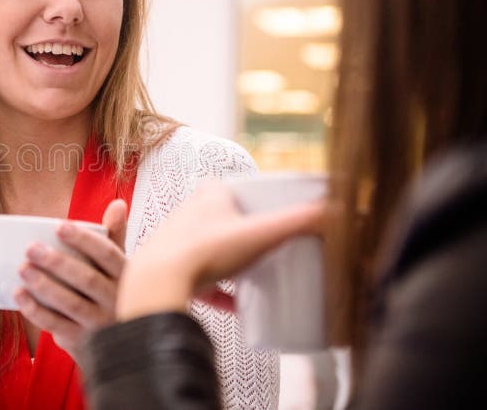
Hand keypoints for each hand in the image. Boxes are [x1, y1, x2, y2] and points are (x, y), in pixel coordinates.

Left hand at [15, 199, 127, 357]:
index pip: (107, 254)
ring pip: (70, 303)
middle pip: (87, 279)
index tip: (59, 226)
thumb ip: (115, 235)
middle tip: (30, 248)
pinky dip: (36, 310)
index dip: (83, 239)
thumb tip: (117, 203)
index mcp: (126, 276)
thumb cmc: (112, 293)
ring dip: (44, 285)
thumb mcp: (119, 266)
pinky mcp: (82, 340)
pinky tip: (20, 295)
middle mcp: (116, 300)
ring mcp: (100, 323)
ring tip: (22, 268)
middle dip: (57, 262)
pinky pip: (56, 324)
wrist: (119, 343)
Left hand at [116, 179, 325, 320]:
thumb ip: (299, 222)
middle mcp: (188, 215)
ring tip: (255, 277)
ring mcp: (178, 244)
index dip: (255, 200)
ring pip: (211, 251)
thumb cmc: (205, 251)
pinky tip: (237, 308)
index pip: (235, 189)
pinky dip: (220, 294)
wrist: (158, 283)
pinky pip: (200, 281)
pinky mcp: (172, 272)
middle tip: (270, 249)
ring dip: (232, 264)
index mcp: (209, 197)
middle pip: (224, 220)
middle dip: (246, 234)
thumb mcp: (260, 233)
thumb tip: (339, 211)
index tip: (275, 217)